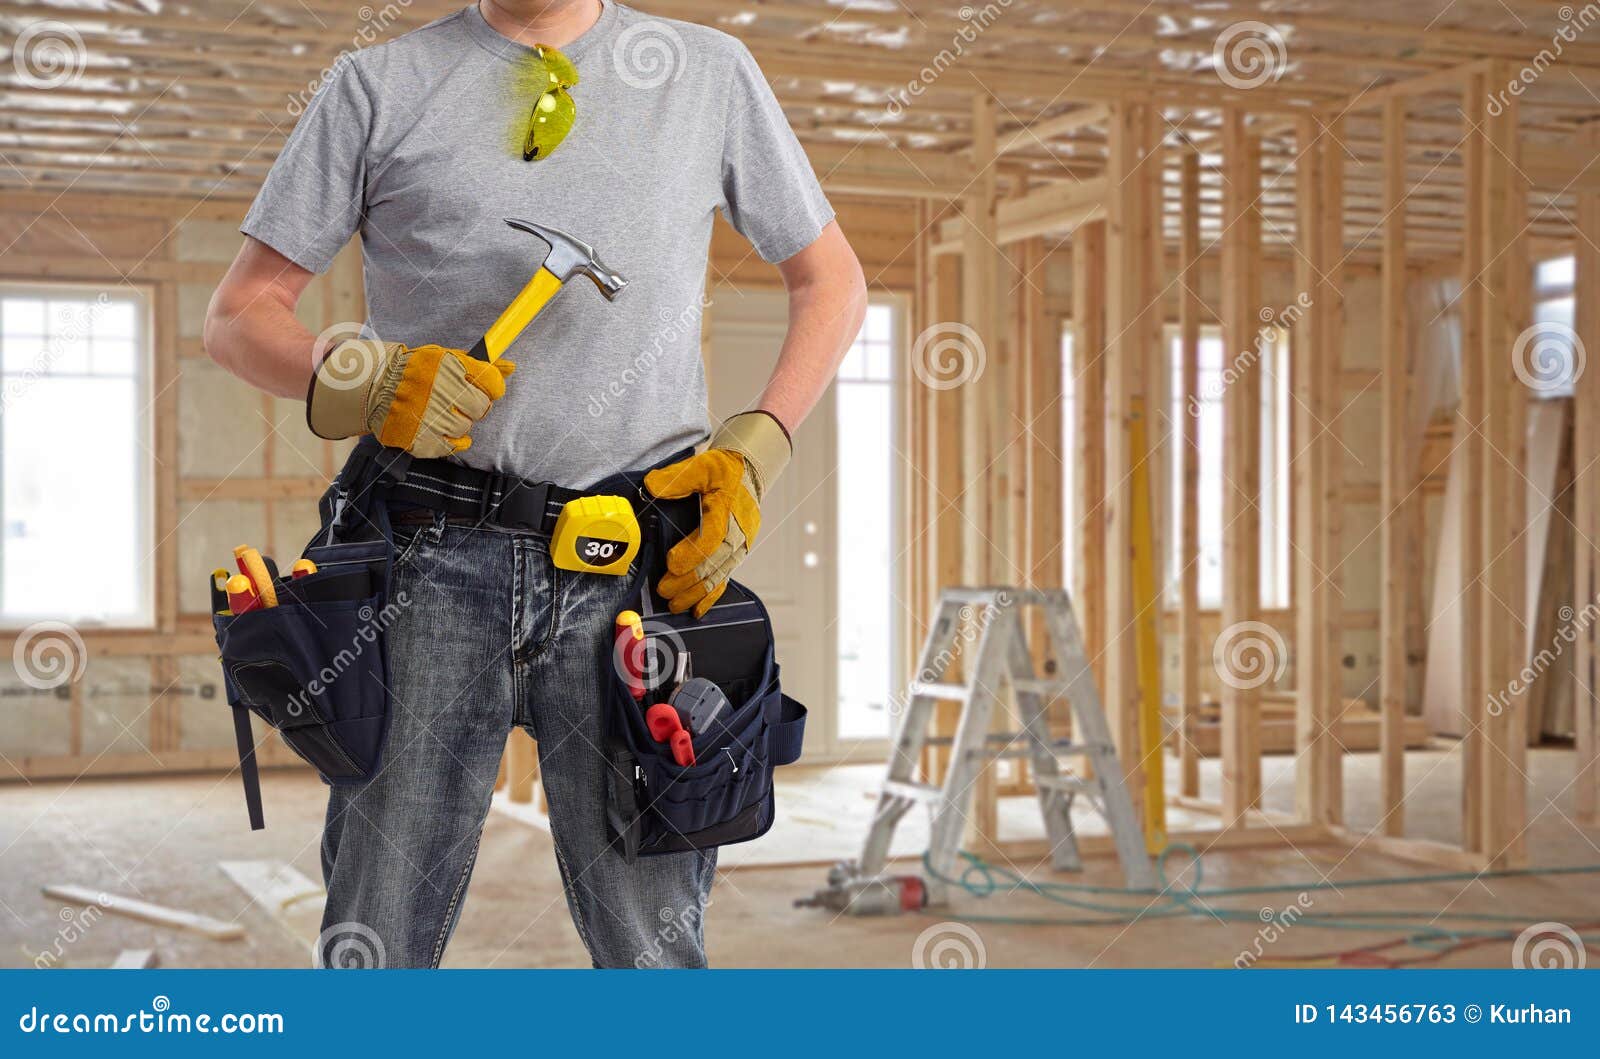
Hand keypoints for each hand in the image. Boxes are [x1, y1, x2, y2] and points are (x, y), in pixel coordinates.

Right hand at [306, 339, 514, 458]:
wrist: (372, 388)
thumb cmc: (413, 371)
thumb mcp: (444, 358)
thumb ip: (478, 364)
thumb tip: (512, 367)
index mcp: (447, 366)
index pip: (491, 381)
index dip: (492, 386)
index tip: (486, 387)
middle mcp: (439, 391)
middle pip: (481, 407)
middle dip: (475, 405)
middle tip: (458, 401)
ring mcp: (430, 418)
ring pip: (466, 428)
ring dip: (459, 422)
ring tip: (441, 412)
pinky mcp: (420, 440)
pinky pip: (452, 447)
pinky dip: (452, 441)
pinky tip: (440, 429)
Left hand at [644, 411, 790, 617]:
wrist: (749, 475)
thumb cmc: (724, 471)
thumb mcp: (703, 464)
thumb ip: (678, 476)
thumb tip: (652, 486)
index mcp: (728, 509)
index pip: (713, 536)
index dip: (693, 552)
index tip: (672, 563)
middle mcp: (738, 532)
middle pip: (714, 562)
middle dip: (688, 580)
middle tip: (664, 590)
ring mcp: (739, 546)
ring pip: (718, 575)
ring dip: (695, 593)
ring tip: (674, 604)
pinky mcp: (737, 554)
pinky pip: (725, 579)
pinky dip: (711, 597)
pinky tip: (697, 610)